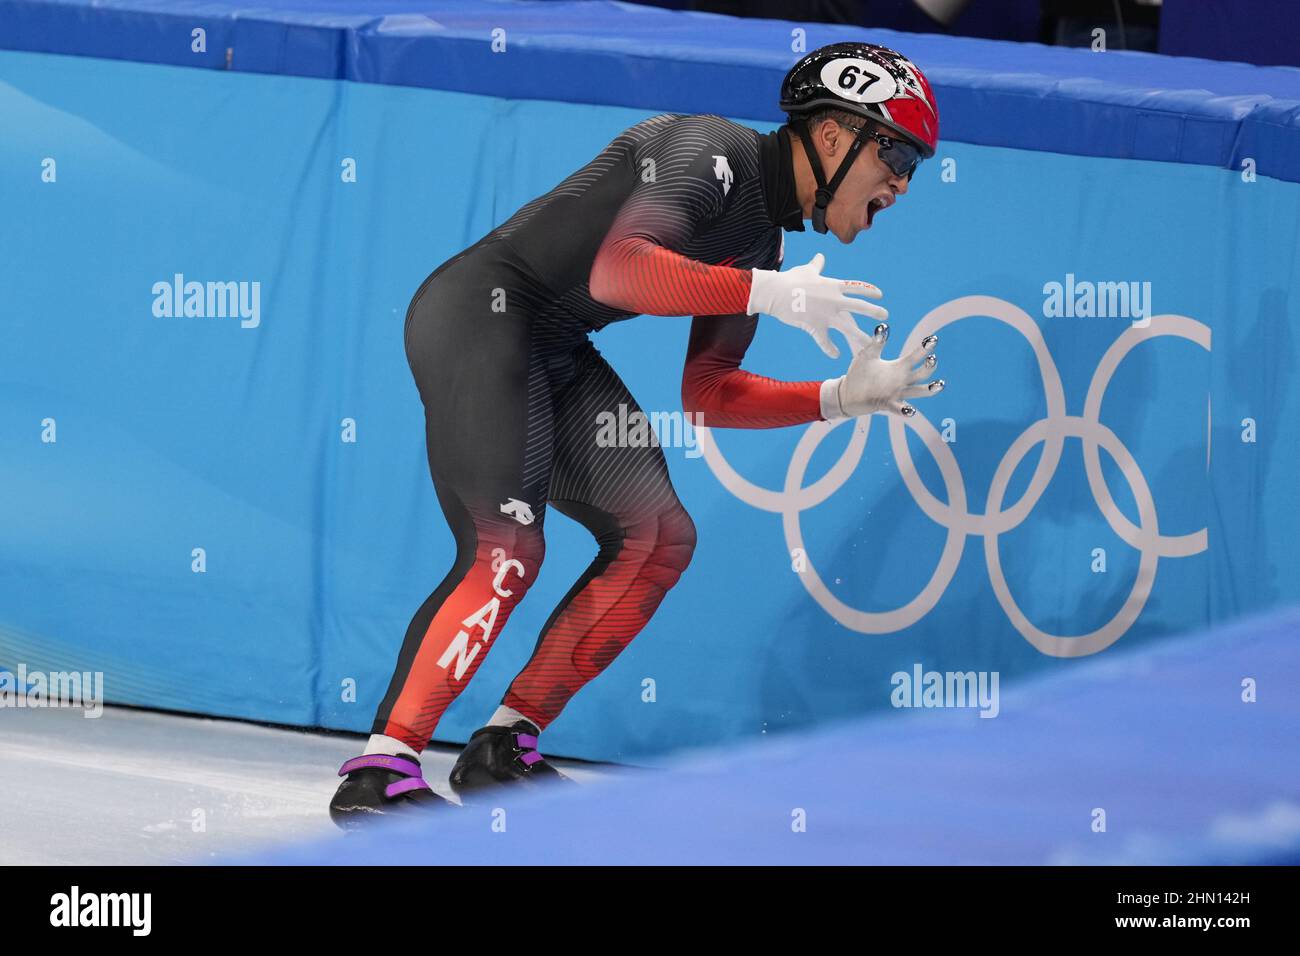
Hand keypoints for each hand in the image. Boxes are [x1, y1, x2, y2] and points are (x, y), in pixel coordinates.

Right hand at [747, 252, 885, 358]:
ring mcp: (825, 314)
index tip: (879, 294)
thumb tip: (820, 256)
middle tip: (885, 315)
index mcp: (833, 285)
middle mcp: (833, 300)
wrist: (776, 292)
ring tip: (870, 344)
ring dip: (859, 337)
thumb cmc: (791, 279)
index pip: (856, 287)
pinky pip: (825, 341)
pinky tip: (836, 355)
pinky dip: (830, 349)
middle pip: (858, 306)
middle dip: (873, 311)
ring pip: (847, 328)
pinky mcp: (815, 326)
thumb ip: (816, 265)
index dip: (869, 290)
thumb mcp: (806, 270)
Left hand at [820, 323, 944, 418]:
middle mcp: (901, 381)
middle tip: (933, 359)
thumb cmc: (858, 373)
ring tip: (939, 384)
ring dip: (928, 389)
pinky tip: (910, 410)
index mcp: (898, 367)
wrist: (846, 393)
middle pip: (922, 374)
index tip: (933, 339)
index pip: (915, 357)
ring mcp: (896, 394)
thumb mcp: (867, 355)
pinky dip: (904, 410)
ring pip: (917, 392)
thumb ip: (875, 343)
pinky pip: (898, 409)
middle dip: (929, 367)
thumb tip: (882, 327)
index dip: (924, 348)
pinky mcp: (886, 404)